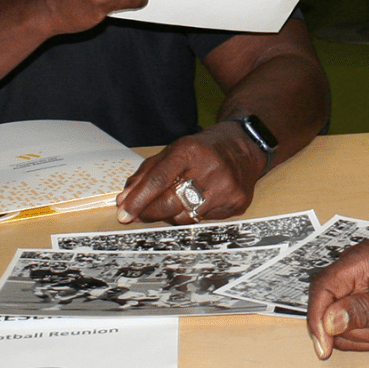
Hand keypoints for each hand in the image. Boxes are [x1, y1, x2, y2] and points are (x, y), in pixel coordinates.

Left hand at [115, 121, 263, 223]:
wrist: (244, 147)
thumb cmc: (203, 150)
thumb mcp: (173, 152)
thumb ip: (147, 174)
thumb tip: (125, 199)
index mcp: (190, 151)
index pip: (158, 180)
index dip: (138, 199)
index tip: (124, 213)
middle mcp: (210, 168)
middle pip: (170, 203)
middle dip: (149, 213)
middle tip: (138, 216)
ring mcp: (226, 187)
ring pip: (185, 217)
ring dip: (170, 215)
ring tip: (171, 205)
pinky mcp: (238, 202)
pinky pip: (205, 220)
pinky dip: (194, 214)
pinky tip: (199, 202)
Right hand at [306, 242, 368, 359]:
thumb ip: (367, 311)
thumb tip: (329, 321)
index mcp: (365, 259)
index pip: (323, 286)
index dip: (317, 318)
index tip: (324, 347)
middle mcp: (355, 266)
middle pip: (327, 306)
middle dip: (352, 329)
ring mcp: (357, 281)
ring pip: (337, 320)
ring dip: (364, 333)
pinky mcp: (360, 294)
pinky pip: (349, 323)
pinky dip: (368, 332)